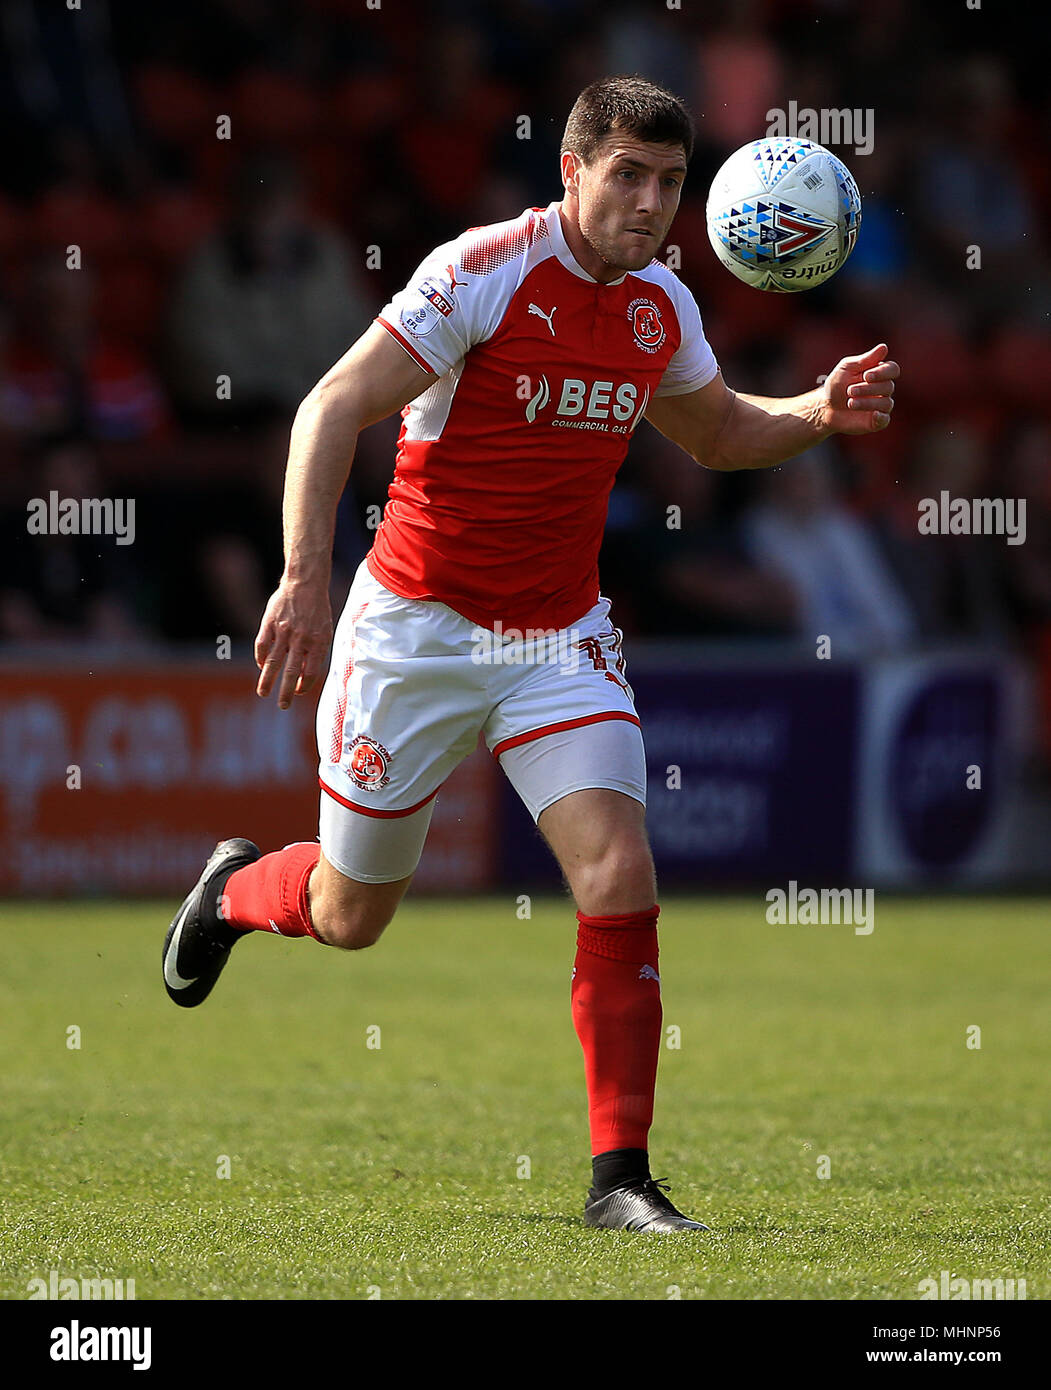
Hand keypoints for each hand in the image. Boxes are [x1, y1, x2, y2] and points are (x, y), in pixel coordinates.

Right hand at [254, 576, 331, 709]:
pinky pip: (262, 645)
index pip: (310, 672)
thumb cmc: (317, 610)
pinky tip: (262, 666)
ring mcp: (283, 631)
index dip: (304, 686)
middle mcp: (301, 639)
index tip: (298, 692)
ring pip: (273, 662)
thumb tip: (304, 675)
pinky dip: (260, 658)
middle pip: (291, 672)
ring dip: (267, 680)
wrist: (305, 583)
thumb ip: (316, 652)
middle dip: (286, 692)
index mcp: (318, 642)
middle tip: (282, 706)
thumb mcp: (325, 631)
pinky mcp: (269, 623)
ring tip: (263, 693)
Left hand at [820, 343, 898, 434]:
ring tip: (849, 402)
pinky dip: (882, 417)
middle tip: (849, 390)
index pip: (893, 369)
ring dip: (867, 402)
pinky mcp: (876, 421)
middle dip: (868, 388)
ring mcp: (881, 405)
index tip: (866, 375)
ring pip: (886, 403)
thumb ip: (866, 359)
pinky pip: (885, 420)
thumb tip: (884, 347)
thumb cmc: (837, 384)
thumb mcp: (847, 368)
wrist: (826, 407)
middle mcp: (884, 389)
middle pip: (888, 386)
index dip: (883, 372)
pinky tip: (874, 414)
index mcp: (880, 373)